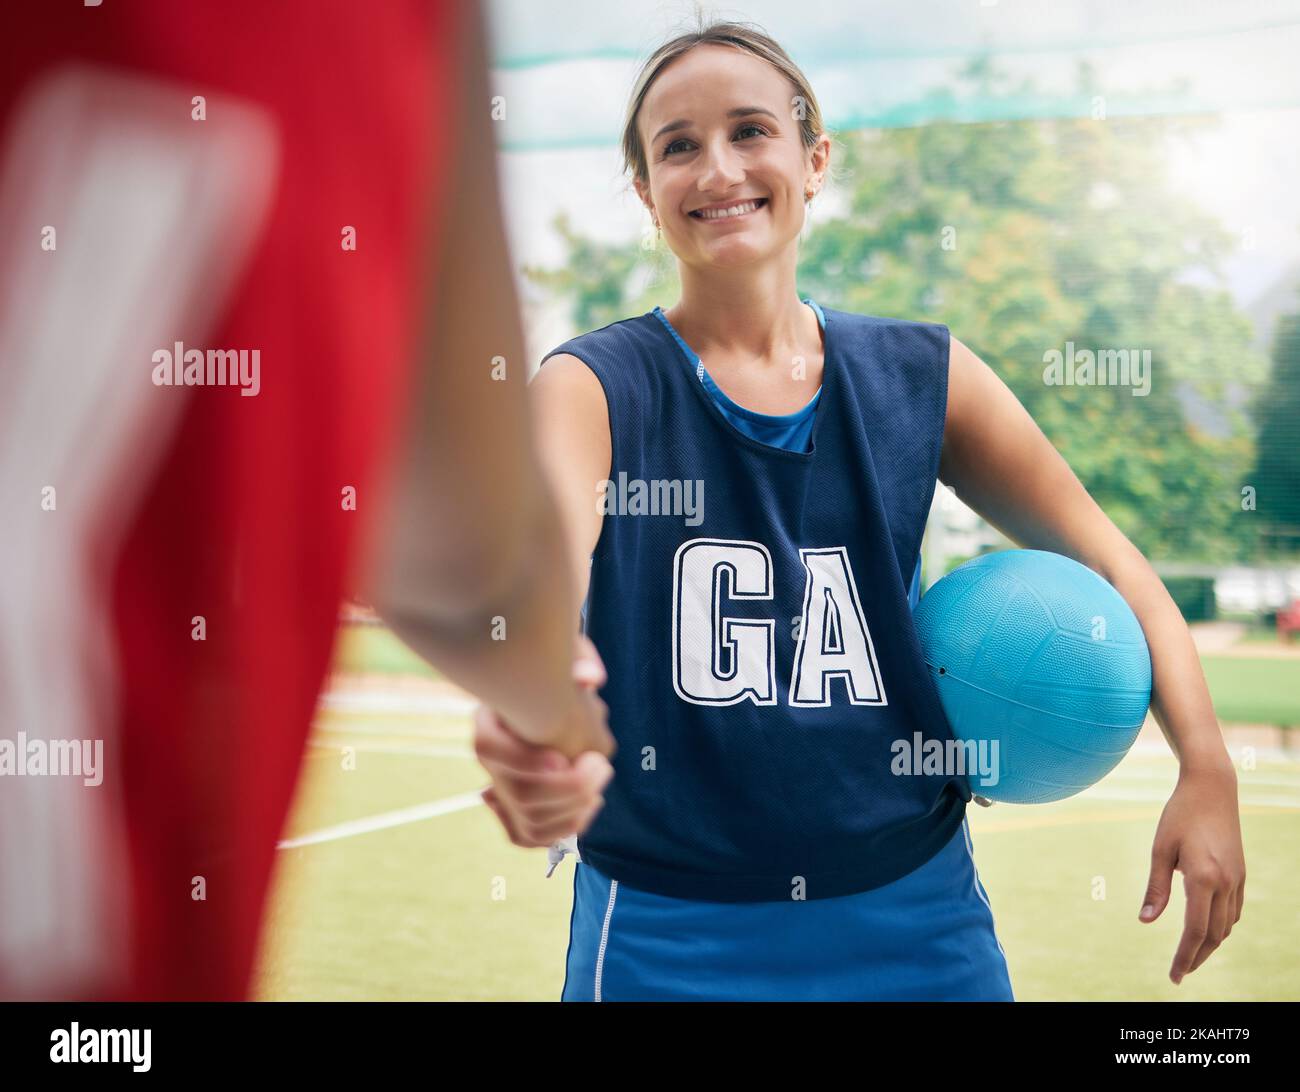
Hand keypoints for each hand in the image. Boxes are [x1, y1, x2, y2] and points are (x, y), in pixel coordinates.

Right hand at [474, 635, 614, 846]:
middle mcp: (490, 759)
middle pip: (518, 794)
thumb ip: (580, 657)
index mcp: (490, 719)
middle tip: (600, 767)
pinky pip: (531, 837)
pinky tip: (588, 804)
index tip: (564, 759)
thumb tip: (589, 680)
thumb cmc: (556, 668)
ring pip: (530, 821)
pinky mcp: (518, 812)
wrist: (549, 695)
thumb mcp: (566, 650)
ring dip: (573, 809)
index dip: (527, 762)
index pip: (489, 749)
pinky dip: (564, 828)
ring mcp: (502, 788)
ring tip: (598, 783)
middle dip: (569, 789)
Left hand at [1140, 761, 1245, 983]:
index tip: (1174, 975)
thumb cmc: (1179, 815)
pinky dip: (1221, 926)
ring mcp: (1237, 879)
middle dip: (1197, 956)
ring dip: (1210, 944)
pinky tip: (1208, 930)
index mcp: (1203, 878)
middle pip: (1214, 935)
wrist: (1212, 788)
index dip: (1184, 957)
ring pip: (1227, 925)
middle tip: (1180, 972)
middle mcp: (1225, 883)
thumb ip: (1155, 888)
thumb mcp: (1160, 850)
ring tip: (1190, 955)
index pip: (1195, 931)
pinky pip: (1233, 910)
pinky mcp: (1240, 873)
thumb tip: (1145, 920)